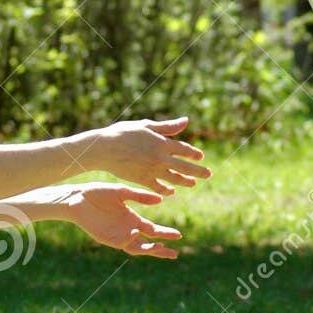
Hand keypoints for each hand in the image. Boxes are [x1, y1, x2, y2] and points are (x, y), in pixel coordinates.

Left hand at [57, 183, 182, 258]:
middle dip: (161, 248)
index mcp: (132, 219)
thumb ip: (140, 196)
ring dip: (148, 250)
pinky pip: (121, 242)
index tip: (178, 235)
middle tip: (174, 253)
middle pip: (147, 243)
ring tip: (160, 247)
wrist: (76, 198)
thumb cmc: (97, 193)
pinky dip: (130, 239)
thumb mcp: (122, 192)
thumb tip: (160, 199)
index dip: (165, 234)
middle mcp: (127, 229)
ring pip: (136, 248)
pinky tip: (136, 232)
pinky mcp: (106, 238)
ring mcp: (117, 235)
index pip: (152, 230)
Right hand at [87, 115, 211, 194]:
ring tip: (193, 184)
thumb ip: (167, 127)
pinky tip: (171, 191)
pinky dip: (166, 190)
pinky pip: (159, 187)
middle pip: (185, 166)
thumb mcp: (146, 126)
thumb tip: (186, 121)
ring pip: (174, 178)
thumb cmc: (123, 133)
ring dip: (185, 181)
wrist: (104, 148)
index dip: (194, 154)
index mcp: (162, 142)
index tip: (201, 157)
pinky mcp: (143, 180)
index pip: (185, 149)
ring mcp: (152, 170)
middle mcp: (161, 158)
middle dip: (198, 171)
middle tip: (208, 174)